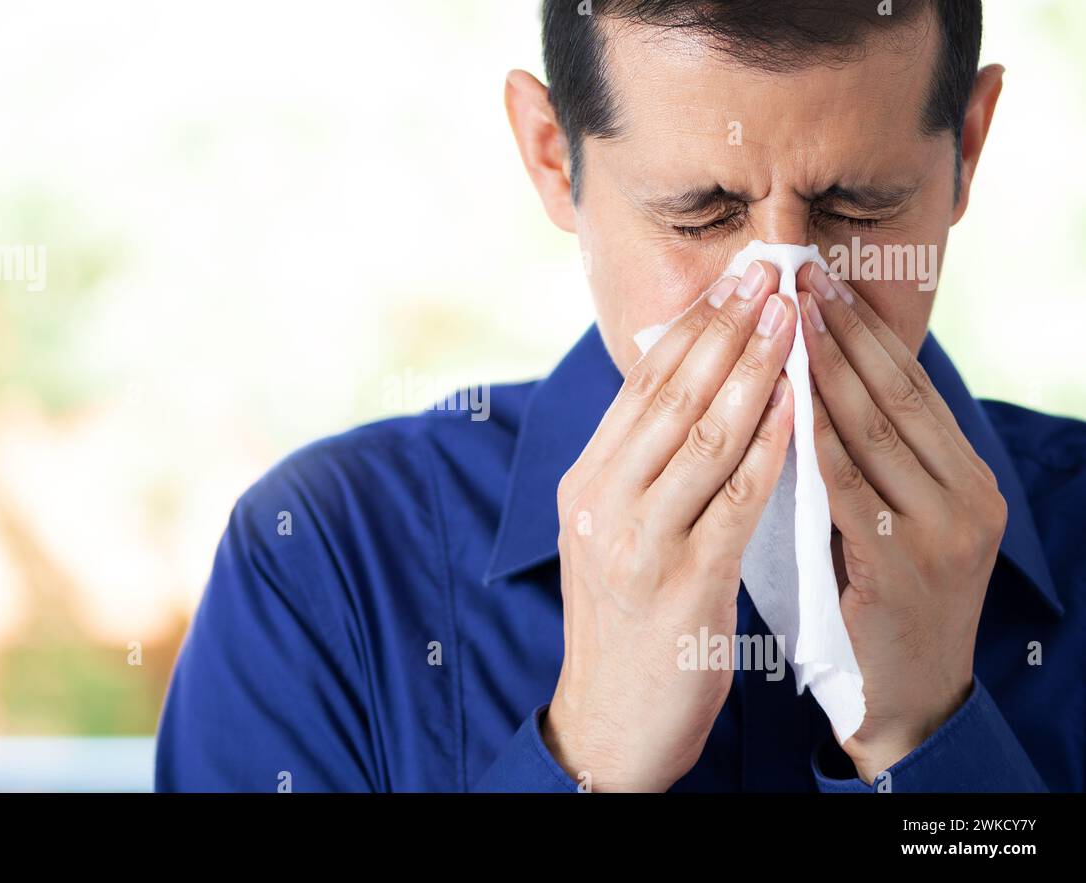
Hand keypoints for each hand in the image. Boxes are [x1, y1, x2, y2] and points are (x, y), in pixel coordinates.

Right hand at [544, 262, 794, 790]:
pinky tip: (797, 405)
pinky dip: (769, 445)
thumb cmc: (624, 624)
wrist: (608, 719)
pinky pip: (736, 498)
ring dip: (753, 368)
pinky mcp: (683, 583)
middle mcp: (602, 502)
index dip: (691, 327)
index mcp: (585, 483)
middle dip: (725, 327)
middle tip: (768, 273)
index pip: (640, 388)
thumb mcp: (613, 535)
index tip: (733, 280)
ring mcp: (637, 541)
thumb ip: (641, 470)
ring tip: (792, 316)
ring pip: (703, 435)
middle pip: (669, 396)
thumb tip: (683, 397)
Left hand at [797, 265, 1006, 782]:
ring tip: (785, 321)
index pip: (909, 386)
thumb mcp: (886, 521)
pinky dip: (814, 444)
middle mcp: (966, 496)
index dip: (863, 331)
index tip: (819, 282)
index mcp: (964, 478)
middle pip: (897, 395)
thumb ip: (865, 461)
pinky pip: (850, 492)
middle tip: (797, 279)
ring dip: (825, 372)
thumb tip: (809, 383)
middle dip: (842, 333)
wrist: (904, 701)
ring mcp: (943, 533)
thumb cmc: (877, 602)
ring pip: (876, 434)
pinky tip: (782, 405)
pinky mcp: (906, 571)